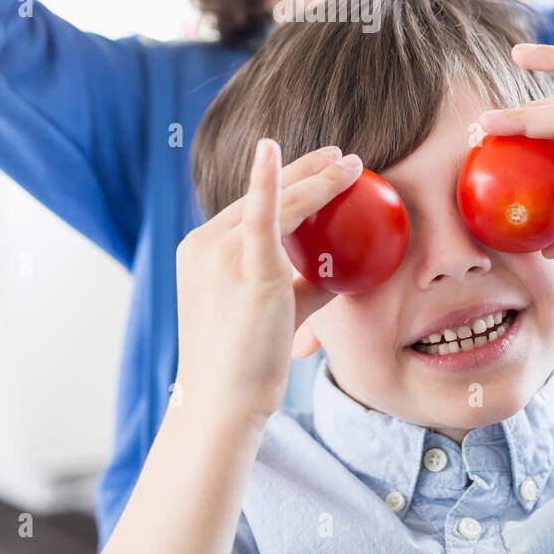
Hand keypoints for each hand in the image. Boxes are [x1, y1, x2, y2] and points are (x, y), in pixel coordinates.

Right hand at [173, 142, 361, 428]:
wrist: (223, 403)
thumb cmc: (246, 364)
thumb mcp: (275, 310)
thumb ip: (302, 282)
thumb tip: (342, 265)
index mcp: (201, 250)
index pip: (251, 208)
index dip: (287, 182)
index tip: (320, 168)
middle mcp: (205, 245)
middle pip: (263, 196)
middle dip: (306, 170)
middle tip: (342, 155)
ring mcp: (221, 254)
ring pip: (279, 204)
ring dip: (317, 180)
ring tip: (351, 165)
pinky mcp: (246, 269)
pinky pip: (261, 217)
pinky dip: (270, 181)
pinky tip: (273, 150)